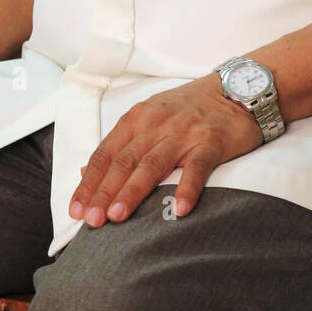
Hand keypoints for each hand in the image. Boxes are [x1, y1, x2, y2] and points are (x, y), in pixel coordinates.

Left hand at [68, 73, 262, 227]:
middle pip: (124, 161)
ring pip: (152, 164)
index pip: (106, 154)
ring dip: (133, 191)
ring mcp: (184, 132)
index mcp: (137, 118)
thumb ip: (121, 146)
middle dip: (104, 192)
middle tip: (91, 220)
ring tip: (117, 216)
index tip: (75, 209)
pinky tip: (179, 209)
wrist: (236, 90)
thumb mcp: (150, 119)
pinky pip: (197, 167)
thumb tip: (86, 174)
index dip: (89, 182)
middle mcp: (156, 123)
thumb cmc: (189, 110)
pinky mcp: (211, 141)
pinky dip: (187, 188)